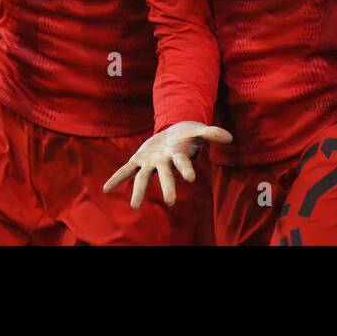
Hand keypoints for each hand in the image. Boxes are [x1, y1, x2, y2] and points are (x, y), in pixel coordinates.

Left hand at [104, 120, 232, 207]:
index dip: (186, 169)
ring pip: (143, 178)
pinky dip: (116, 178)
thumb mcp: (199, 130)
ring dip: (139, 191)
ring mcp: (151, 163)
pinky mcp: (139, 159)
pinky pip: (126, 170)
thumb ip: (212, 133)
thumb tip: (229, 138)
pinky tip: (106, 188)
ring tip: (135, 207)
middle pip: (166, 176)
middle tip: (171, 202)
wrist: (174, 133)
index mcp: (178, 156)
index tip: (191, 178)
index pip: (183, 163)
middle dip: (168, 187)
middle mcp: (164, 163)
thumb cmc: (188, 134)